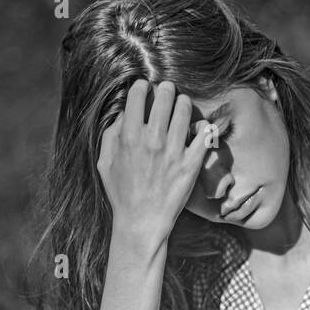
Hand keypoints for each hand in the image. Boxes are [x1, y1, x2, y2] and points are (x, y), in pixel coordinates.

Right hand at [96, 78, 210, 249]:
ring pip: (185, 108)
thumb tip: (124, 113)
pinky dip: (203, 127)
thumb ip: (111, 134)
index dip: (142, 87)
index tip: (145, 90)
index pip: (138, 94)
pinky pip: (205, 133)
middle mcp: (153, 140)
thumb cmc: (122, 194)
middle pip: (165, 95)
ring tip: (182, 107)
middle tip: (167, 92)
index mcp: (129, 137)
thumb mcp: (105, 163)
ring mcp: (174, 151)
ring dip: (184, 103)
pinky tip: (198, 129)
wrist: (142, 222)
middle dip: (166, 89)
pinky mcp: (191, 163)